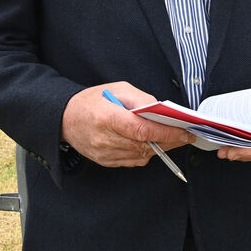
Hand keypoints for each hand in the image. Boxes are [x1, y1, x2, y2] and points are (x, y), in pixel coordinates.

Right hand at [62, 81, 195, 167]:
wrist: (65, 118)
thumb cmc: (92, 100)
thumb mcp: (118, 89)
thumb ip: (141, 99)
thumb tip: (162, 110)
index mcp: (108, 117)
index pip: (143, 130)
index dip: (166, 133)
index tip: (184, 132)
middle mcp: (106, 139)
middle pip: (145, 145)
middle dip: (169, 141)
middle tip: (185, 136)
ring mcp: (105, 153)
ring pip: (142, 156)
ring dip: (160, 148)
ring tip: (172, 138)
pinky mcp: (105, 161)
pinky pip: (133, 161)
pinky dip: (146, 153)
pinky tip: (151, 144)